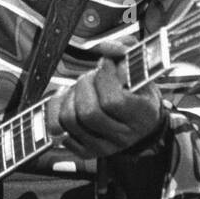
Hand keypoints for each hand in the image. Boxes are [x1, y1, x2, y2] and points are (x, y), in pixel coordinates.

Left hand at [46, 41, 165, 158]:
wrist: (141, 120)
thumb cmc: (138, 91)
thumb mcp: (141, 68)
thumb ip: (126, 49)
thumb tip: (105, 47)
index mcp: (142, 115)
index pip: (114, 101)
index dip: (104, 77)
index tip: (105, 64)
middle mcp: (124, 136)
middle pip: (89, 113)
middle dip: (84, 86)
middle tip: (90, 76)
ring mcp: (104, 147)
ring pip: (70, 121)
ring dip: (69, 97)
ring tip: (80, 88)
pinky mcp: (87, 151)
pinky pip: (59, 130)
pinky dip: (57, 110)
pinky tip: (69, 100)